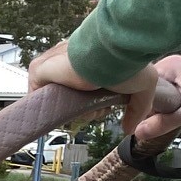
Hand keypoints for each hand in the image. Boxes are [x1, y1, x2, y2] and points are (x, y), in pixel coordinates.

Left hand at [28, 40, 159, 133]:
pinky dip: (50, 106)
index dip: (94, 103)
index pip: (82, 88)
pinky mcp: (39, 68)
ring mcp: (52, 64)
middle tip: (97, 108)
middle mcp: (68, 59)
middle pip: (67, 96)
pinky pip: (38, 96)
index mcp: (89, 58)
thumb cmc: (128, 61)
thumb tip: (130, 129)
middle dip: (83, 108)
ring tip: (88, 105)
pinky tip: (69, 105)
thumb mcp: (142, 85)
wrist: (112, 52)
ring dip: (69, 109)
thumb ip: (137, 108)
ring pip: (53, 98)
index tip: (105, 107)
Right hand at [132, 54, 180, 142]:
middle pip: (141, 87)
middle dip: (143, 105)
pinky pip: (152, 97)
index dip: (138, 99)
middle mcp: (167, 65)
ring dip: (147, 109)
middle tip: (151, 119)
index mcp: (171, 64)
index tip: (141, 114)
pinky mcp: (170, 85)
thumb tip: (138, 131)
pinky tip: (158, 116)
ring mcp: (168, 75)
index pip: (141, 80)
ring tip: (156, 119)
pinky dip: (152, 108)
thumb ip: (165, 122)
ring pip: (145, 94)